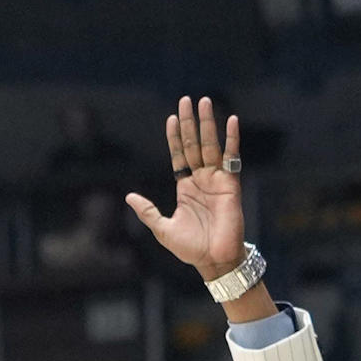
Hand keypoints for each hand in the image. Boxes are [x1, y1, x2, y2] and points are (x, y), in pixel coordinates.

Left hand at [125, 97, 246, 284]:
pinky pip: (231, 157)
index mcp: (185, 187)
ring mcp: (216, 180)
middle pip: (193, 144)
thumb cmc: (190, 248)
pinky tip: (231, 120)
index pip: (179, 155)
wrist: (213, 260)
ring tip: (204, 101)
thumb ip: (147, 211)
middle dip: (190, 122)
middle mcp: (201, 179)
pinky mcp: (230, 184)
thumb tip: (129, 196)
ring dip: (208, 123)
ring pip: (210, 145)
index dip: (175, 137)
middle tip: (187, 99)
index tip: (171, 118)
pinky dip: (231, 139)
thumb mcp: (162, 227)